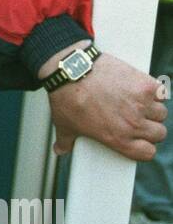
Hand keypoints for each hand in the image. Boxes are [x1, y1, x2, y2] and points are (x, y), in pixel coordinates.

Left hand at [39, 41, 167, 160]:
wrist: (72, 70)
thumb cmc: (67, 98)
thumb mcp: (64, 125)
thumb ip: (65, 141)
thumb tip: (60, 150)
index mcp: (118, 139)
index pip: (148, 153)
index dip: (145, 148)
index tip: (141, 141)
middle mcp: (133, 124)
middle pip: (159, 134)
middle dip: (151, 128)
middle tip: (139, 120)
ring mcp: (141, 103)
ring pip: (162, 113)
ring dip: (153, 109)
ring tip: (139, 104)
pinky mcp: (144, 84)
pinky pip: (162, 92)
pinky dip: (155, 91)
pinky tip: (142, 89)